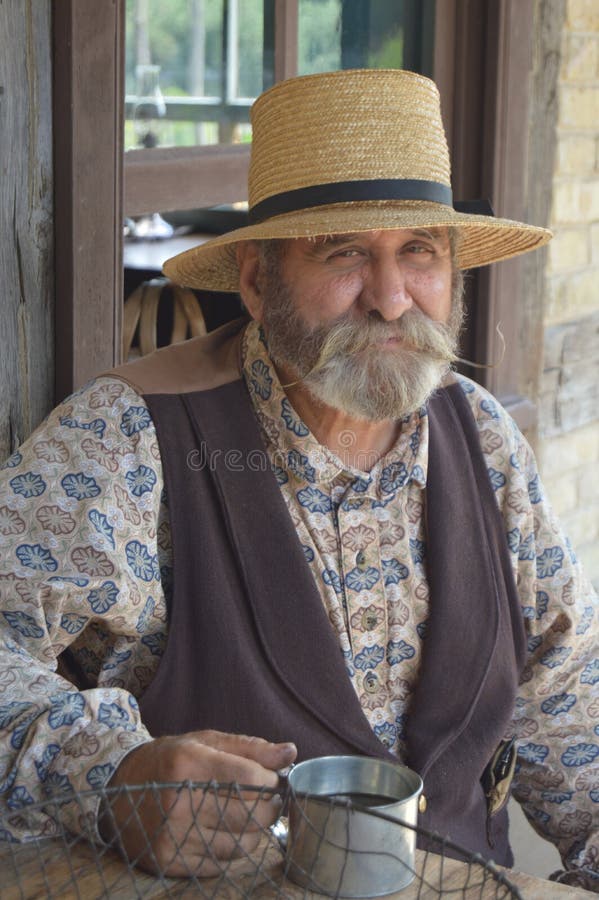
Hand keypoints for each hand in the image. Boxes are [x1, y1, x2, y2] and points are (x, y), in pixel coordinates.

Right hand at [99, 729, 296, 876]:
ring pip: (240, 845)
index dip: (271, 780)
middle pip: (250, 815)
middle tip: (265, 798)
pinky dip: (230, 849)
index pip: (250, 778)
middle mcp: (178, 801)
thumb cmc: (169, 759)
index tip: (272, 779)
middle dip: (269, 807)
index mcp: (188, 763)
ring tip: (244, 814)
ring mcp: (172, 836)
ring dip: (253, 831)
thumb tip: (290, 752)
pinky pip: (219, 865)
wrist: (116, 787)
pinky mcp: (167, 863)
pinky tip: (222, 832)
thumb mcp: (205, 741)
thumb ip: (249, 748)